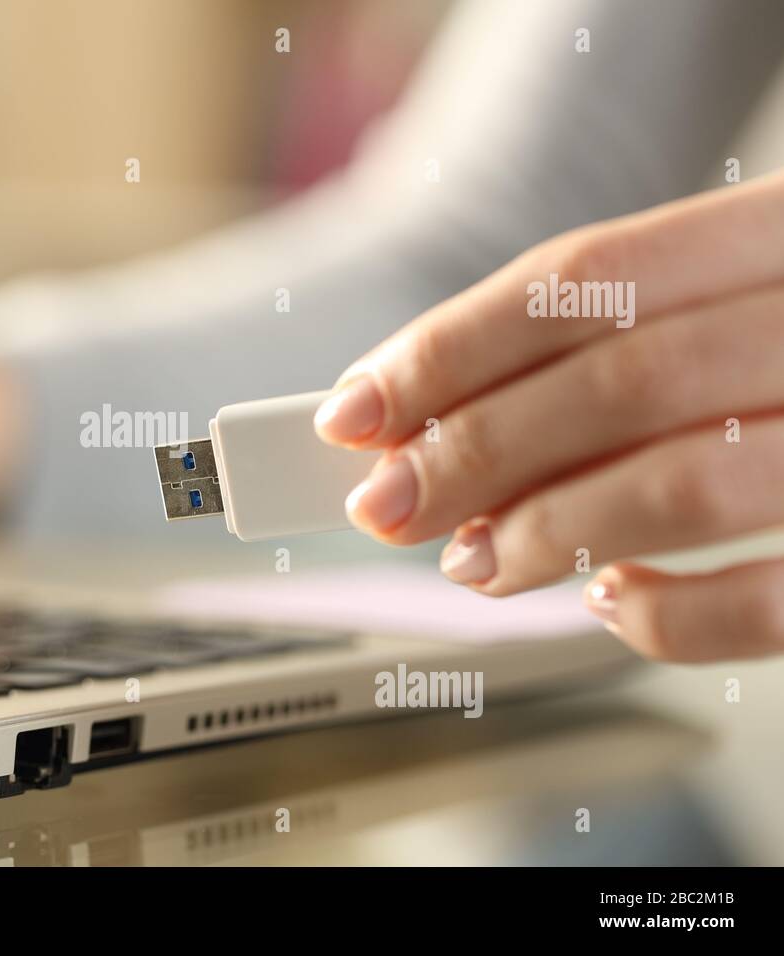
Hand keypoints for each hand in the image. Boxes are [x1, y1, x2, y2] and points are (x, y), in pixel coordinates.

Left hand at [314, 171, 783, 661]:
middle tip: (386, 502)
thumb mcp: (751, 290)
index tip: (357, 408)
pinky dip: (675, 616)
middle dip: (471, 451)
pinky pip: (781, 596)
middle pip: (616, 381)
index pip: (582, 277)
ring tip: (470, 560)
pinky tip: (613, 603)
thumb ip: (626, 338)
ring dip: (546, 533)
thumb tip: (444, 417)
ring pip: (686, 483)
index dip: (450, 349)